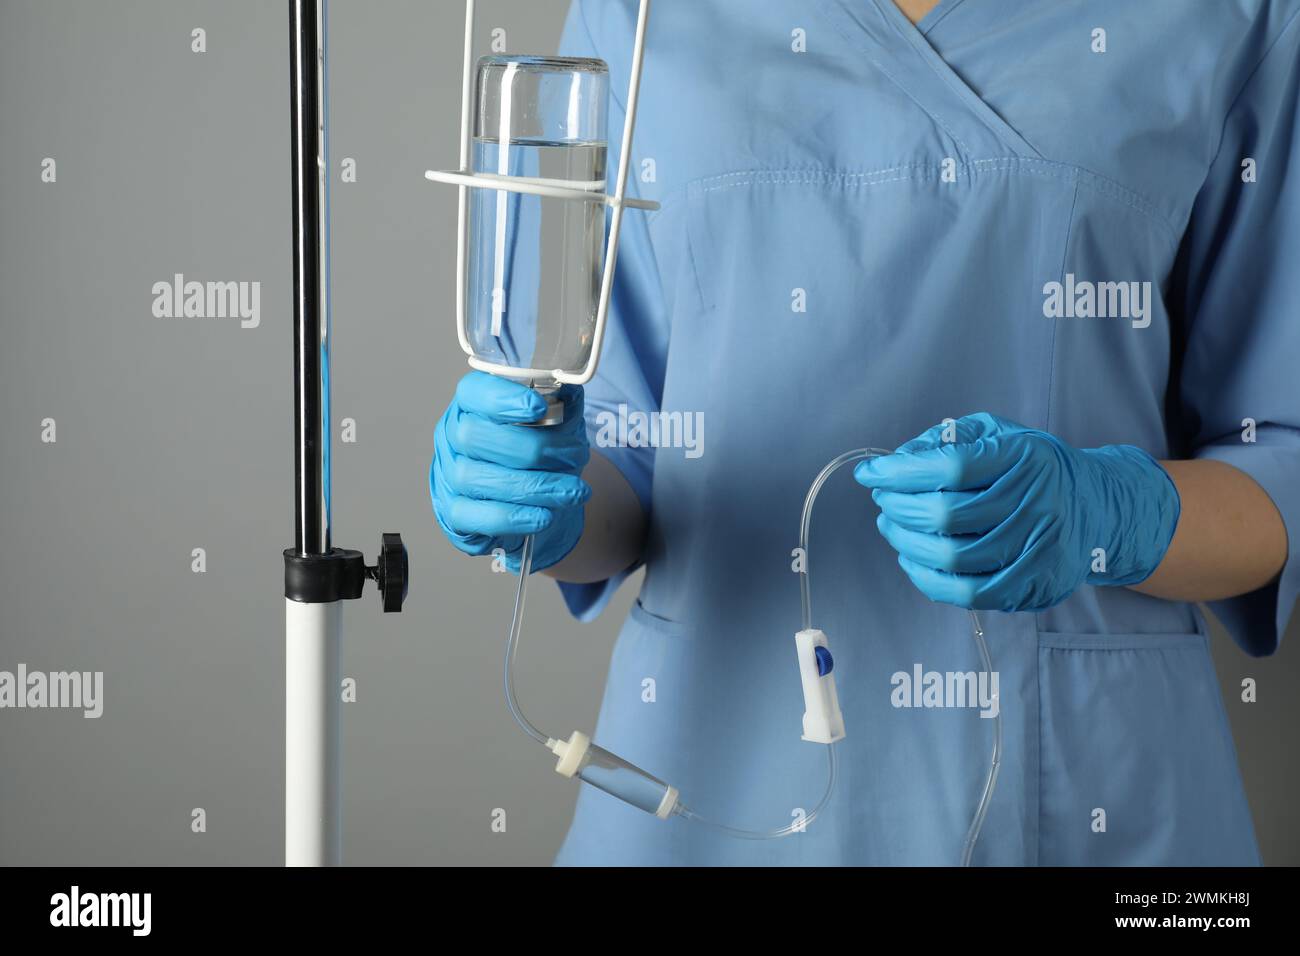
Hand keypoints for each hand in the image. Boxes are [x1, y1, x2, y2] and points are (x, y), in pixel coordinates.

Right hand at [431, 372, 590, 572]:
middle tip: (575, 456)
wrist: (534, 500)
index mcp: (473, 404)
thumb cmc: (539, 454)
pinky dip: (512, 517)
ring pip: (475, 478)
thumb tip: (569, 391)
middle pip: (473, 436)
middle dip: (531, 448)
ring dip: (533, 486)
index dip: (503, 398)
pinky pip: (474, 516)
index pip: (473, 391)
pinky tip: (543, 516)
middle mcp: (453, 436)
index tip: (539, 407)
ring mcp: (449, 475)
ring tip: (573, 491)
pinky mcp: (454, 512)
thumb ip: (562, 404)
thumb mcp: (558, 422)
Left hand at [853, 413, 1180, 610]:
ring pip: (952, 557)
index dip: (900, 472)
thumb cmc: (1031, 468)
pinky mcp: (1034, 584)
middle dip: (898, 508)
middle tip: (883, 502)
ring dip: (906, 543)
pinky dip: (928, 579)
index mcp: (1024, 457)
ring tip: (892, 527)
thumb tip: (896, 462)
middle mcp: (1036, 502)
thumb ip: (947, 439)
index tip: (872, 473)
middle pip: (945, 514)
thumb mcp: (997, 434)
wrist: (1096, 507)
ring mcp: (1038, 548)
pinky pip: (968, 593)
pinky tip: (913, 560)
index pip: (950, 465)